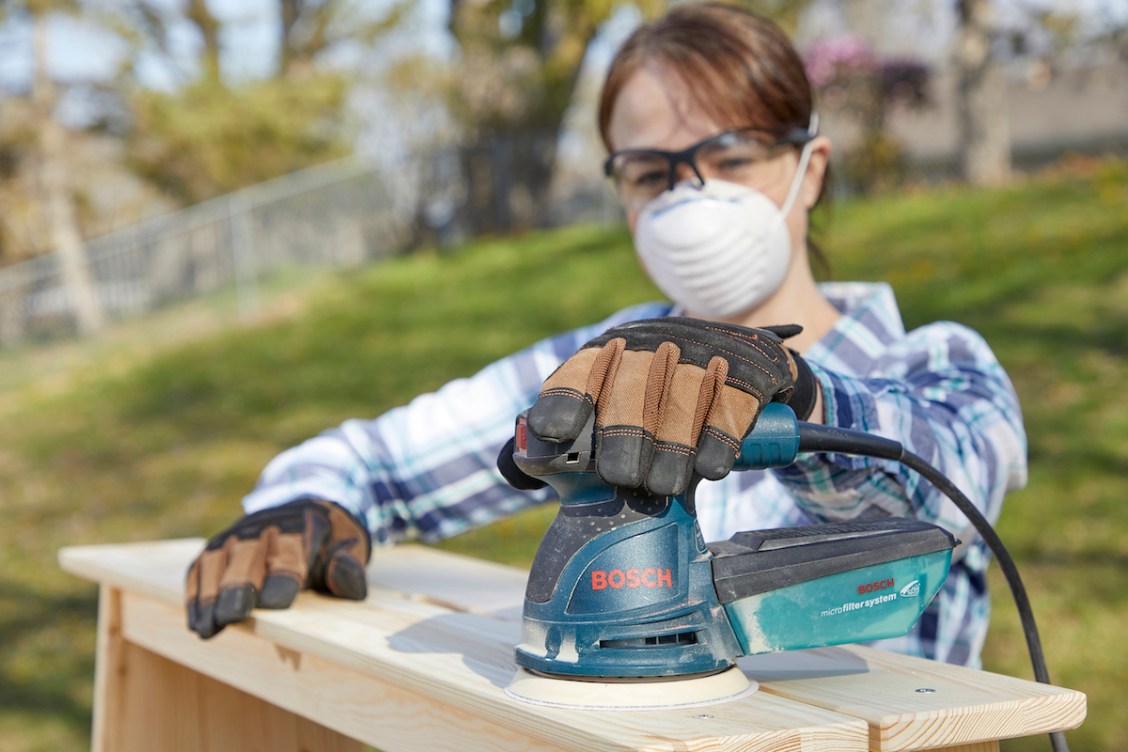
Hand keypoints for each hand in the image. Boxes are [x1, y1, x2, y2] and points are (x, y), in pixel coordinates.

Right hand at [185, 499, 369, 638]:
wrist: (306, 506)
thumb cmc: (329, 539)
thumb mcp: (350, 546)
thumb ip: (349, 566)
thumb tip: (344, 580)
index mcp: (303, 525)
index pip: (290, 550)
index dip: (282, 577)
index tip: (275, 604)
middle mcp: (265, 525)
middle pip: (246, 554)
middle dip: (237, 586)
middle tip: (230, 618)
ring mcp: (237, 533)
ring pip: (216, 560)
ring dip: (209, 595)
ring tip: (206, 629)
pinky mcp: (218, 544)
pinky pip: (200, 566)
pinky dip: (195, 593)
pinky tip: (195, 621)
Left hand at [527, 317, 815, 495]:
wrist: (740, 368)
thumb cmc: (660, 405)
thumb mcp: (614, 410)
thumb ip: (567, 441)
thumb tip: (520, 471)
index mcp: (609, 351)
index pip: (580, 372)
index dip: (565, 401)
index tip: (554, 432)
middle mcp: (653, 342)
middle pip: (632, 388)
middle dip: (626, 437)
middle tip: (622, 477)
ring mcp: (703, 349)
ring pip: (682, 398)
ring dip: (672, 448)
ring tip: (663, 486)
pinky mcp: (749, 367)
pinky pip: (732, 403)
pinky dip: (719, 439)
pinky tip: (709, 469)